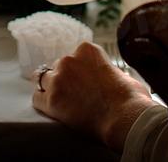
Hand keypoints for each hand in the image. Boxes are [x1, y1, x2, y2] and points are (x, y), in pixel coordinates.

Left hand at [32, 42, 157, 152]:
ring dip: (51, 87)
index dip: (79, 70)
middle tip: (75, 94)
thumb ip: (106, 70)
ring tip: (61, 100)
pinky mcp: (51, 100)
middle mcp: (69, 59)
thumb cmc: (130, 98)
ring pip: (42, 79)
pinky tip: (54, 110)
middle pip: (58, 66)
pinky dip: (44, 103)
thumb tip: (107, 76)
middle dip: (65, 79)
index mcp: (87, 49)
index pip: (74, 56)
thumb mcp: (121, 73)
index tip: (85, 82)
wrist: (124, 118)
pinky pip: (37, 98)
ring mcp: (58, 79)